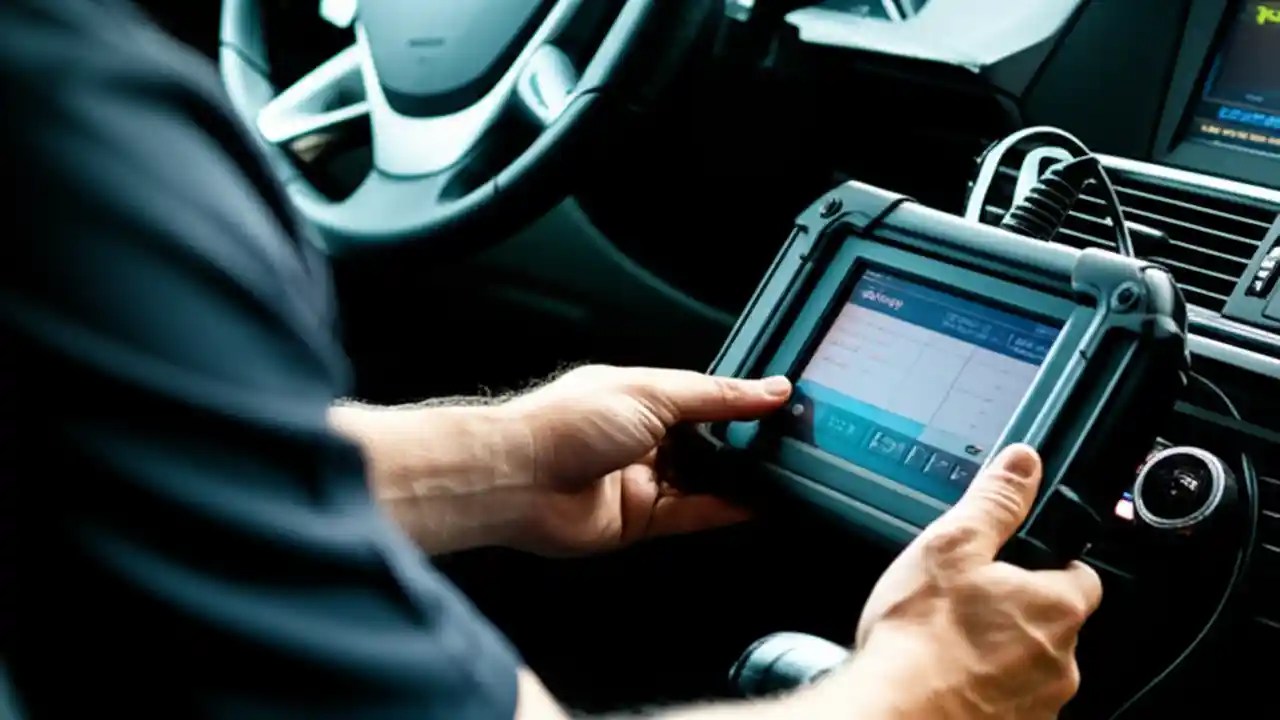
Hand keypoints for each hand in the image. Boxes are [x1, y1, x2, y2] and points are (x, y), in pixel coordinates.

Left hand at [501, 365, 791, 555]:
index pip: (701, 399)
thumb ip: (716, 396)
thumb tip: (770, 389)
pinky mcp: (636, 520)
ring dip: (737, 480)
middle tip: (789, 445)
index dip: (738, 404)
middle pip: (703, 444)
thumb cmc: (568, 423)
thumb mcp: (654, 393)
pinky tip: (755, 504)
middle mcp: (638, 438)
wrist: (518, 478)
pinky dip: (722, 511)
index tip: (781, 407)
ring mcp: (637, 480)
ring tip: (783, 476)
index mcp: (637, 396)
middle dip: (741, 445)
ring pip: (700, 482)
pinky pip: (689, 515)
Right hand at [829, 444, 1102, 718]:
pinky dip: (983, 693)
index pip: (1082, 576)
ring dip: (1000, 658)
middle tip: (969, 606)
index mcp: (1056, 607)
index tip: (1024, 564)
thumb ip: (995, 501)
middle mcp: (1060, 662)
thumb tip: (1024, 462)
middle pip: (1051, 626)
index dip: (1053, 566)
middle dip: (1018, 616)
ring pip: (1028, 670)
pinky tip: (945, 681)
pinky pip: (1006, 705)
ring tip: (949, 646)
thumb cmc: (921, 636)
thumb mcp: (953, 545)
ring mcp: (1038, 705)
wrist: (896, 712)